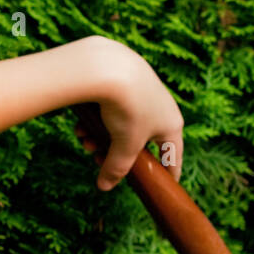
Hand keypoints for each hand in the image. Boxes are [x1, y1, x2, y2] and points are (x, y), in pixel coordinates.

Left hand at [80, 38, 185, 191]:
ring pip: (121, 125)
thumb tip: (105, 186)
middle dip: (115, 154)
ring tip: (85, 141)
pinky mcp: (125, 79)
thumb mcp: (123, 146)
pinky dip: (97, 120)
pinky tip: (81, 126)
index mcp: (171, 125)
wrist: (109, 66)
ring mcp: (143, 91)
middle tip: (99, 160)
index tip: (165, 185)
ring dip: (101, 138)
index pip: (172, 155)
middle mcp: (161, 106)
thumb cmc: (126, 109)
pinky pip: (112, 107)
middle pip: (139, 142)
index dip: (168, 173)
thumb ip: (116, 168)